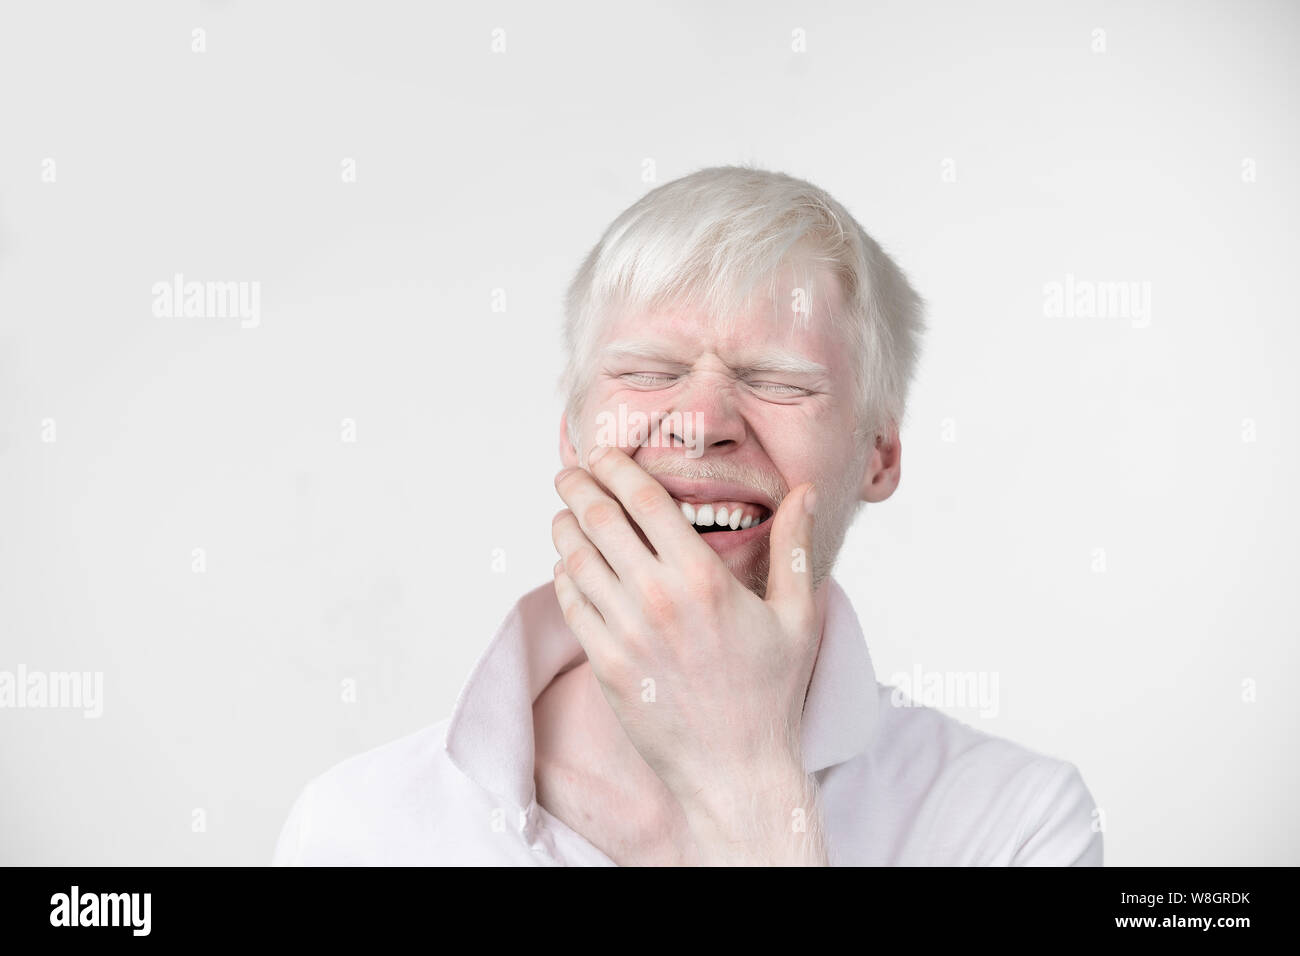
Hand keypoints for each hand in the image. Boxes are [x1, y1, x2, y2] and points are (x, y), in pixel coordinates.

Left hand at [550, 444, 826, 862]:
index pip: (644, 502)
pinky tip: (567, 565)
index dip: (617, 469)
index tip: (605, 454)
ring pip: (577, 560)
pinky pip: (571, 605)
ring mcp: (625, 634)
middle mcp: (657, 600)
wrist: (735, 770)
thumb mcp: (798, 617)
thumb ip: (794, 548)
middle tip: (570, 472)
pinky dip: (563, 577)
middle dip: (579, 487)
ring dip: (564, 528)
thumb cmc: (771, 693)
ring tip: (564, 513)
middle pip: (600, 522)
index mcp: (703, 579)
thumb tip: (804, 491)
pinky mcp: (604, 666)